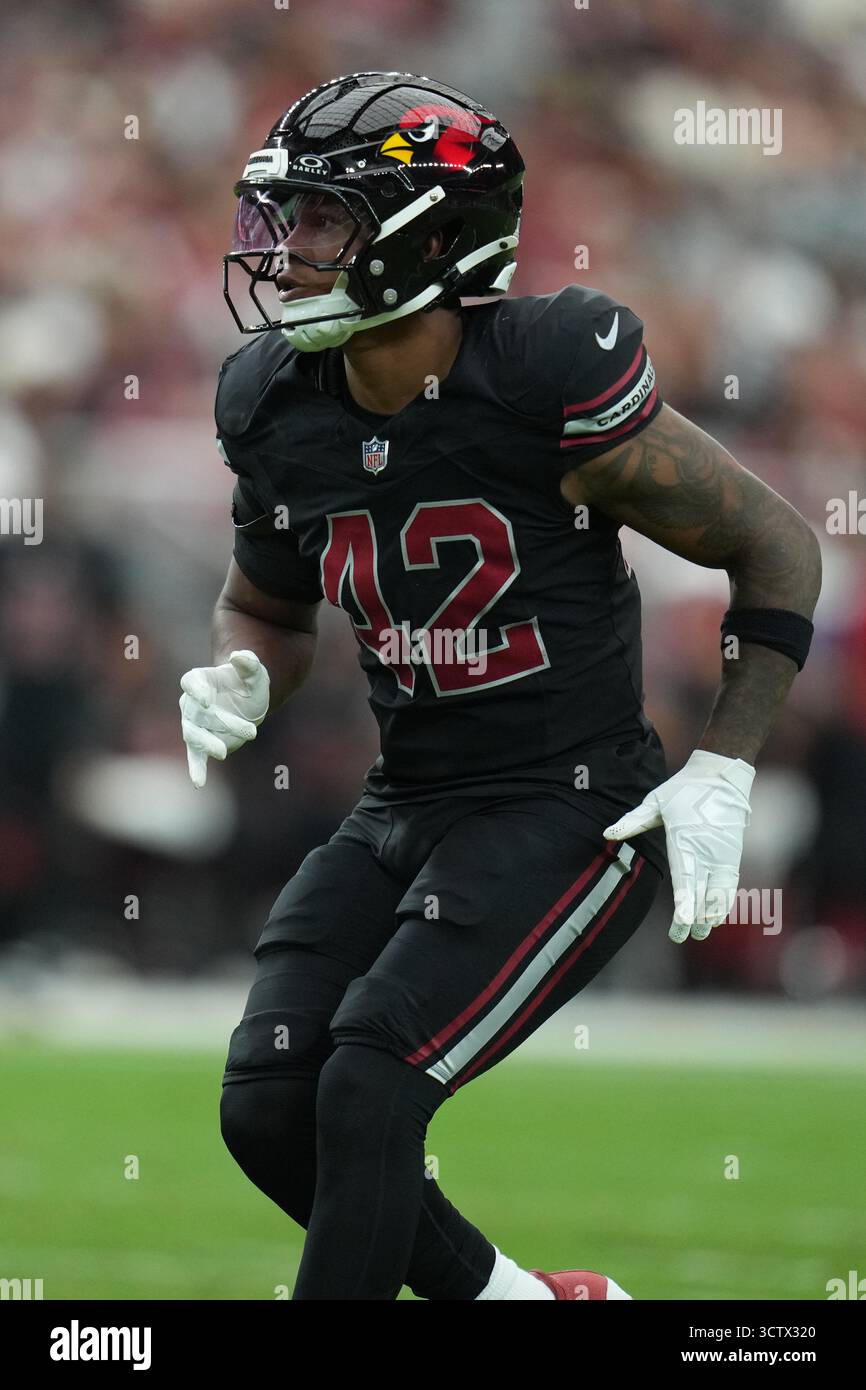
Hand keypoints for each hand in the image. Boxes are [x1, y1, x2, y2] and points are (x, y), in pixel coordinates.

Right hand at [179, 649, 269, 788]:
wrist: (248, 701)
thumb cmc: (248, 682)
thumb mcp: (255, 671)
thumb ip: (248, 663)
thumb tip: (240, 657)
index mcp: (200, 680)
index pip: (191, 682)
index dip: (196, 690)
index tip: (207, 699)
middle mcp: (192, 702)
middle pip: (198, 712)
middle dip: (219, 721)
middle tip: (249, 731)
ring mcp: (194, 723)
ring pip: (194, 734)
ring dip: (207, 743)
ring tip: (222, 752)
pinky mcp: (202, 742)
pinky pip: (195, 756)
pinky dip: (196, 768)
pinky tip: (198, 783)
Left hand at [603, 749, 754, 942]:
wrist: (722, 776)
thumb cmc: (684, 789)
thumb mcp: (655, 802)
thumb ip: (633, 822)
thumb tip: (606, 833)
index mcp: (685, 840)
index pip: (686, 878)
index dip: (686, 901)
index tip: (684, 921)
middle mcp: (706, 852)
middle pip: (701, 891)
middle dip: (692, 917)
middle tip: (681, 936)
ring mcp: (722, 855)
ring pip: (718, 892)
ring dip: (710, 914)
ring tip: (700, 933)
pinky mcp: (732, 855)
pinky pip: (730, 884)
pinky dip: (724, 901)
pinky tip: (717, 916)